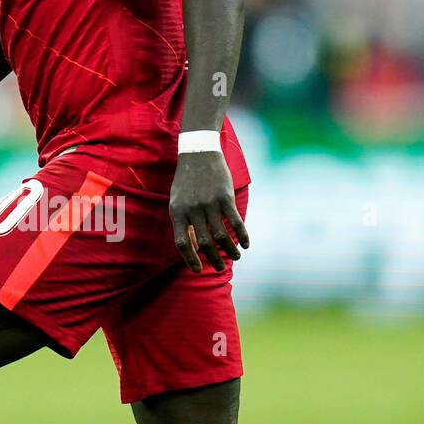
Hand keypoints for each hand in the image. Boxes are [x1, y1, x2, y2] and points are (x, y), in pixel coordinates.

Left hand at [169, 152, 248, 272]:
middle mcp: (192, 209)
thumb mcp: (177, 200)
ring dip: (230, 251)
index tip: (198, 270)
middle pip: (204, 242)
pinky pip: (235, 222)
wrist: (198, 152)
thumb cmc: (186, 180)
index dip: (190, 259)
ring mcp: (209, 203)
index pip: (182, 243)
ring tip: (236, 257)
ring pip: (221, 235)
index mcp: (177, 212)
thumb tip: (193, 246)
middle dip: (213, 259)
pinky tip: (246, 244)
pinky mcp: (224, 197)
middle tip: (219, 268)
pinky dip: (242, 236)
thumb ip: (183, 222)